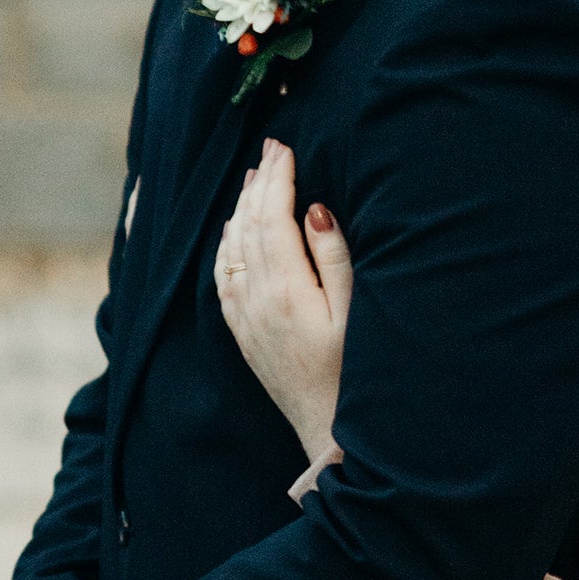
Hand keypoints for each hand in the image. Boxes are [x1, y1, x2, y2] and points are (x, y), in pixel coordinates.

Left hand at [215, 138, 352, 460]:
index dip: (277, 178)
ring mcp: (244, 318)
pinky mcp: (242, 333)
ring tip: (254, 177)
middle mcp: (256, 301)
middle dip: (258, 183)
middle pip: (247, 226)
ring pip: (230, 248)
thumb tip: (314, 209)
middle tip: (270, 148)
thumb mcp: (356, 312)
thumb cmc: (356, 374)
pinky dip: (226, 244)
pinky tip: (233, 230)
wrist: (330, 433)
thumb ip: (334, 258)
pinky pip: (222, 277)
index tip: (284, 146)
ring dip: (240, 208)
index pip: (273, 218)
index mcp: (286, 291)